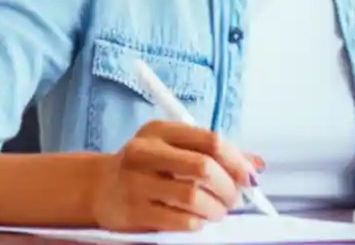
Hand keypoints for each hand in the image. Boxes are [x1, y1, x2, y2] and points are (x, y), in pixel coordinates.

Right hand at [90, 120, 263, 231]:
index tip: (249, 176)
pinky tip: (197, 220)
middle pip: (203, 167)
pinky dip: (197, 222)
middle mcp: (147, 152)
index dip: (237, 160)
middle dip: (228, 187)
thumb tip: (255, 165)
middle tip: (235, 198)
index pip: (210, 141)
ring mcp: (137, 182)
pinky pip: (179, 220)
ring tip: (218, 211)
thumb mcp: (175, 148)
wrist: (99, 187)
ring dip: (215, 208)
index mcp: (161, 131)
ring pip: (193, 197)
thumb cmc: (145, 166)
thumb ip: (214, 153)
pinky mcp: (134, 210)